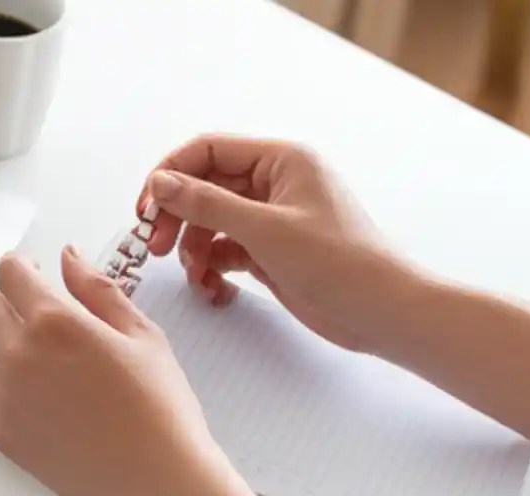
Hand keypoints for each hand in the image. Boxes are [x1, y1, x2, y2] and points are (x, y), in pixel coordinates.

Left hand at [0, 247, 233, 495]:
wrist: (155, 482)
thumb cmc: (160, 406)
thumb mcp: (141, 334)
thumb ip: (98, 289)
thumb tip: (67, 257)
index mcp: (54, 322)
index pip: (8, 273)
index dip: (20, 268)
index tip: (35, 275)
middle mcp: (18, 355)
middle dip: (10, 300)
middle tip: (44, 316)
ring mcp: (4, 397)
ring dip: (6, 340)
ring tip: (50, 360)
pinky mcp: (2, 432)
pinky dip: (11, 384)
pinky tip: (51, 399)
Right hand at [138, 134, 425, 353]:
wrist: (382, 312)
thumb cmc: (343, 264)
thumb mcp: (266, 230)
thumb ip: (207, 204)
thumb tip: (162, 183)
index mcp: (282, 160)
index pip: (208, 150)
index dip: (171, 175)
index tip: (147, 208)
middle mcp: (276, 183)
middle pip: (206, 186)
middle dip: (178, 216)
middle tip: (157, 245)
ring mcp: (274, 218)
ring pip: (212, 222)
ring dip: (193, 247)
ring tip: (194, 274)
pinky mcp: (272, 251)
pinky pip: (226, 250)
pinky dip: (213, 267)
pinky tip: (214, 288)